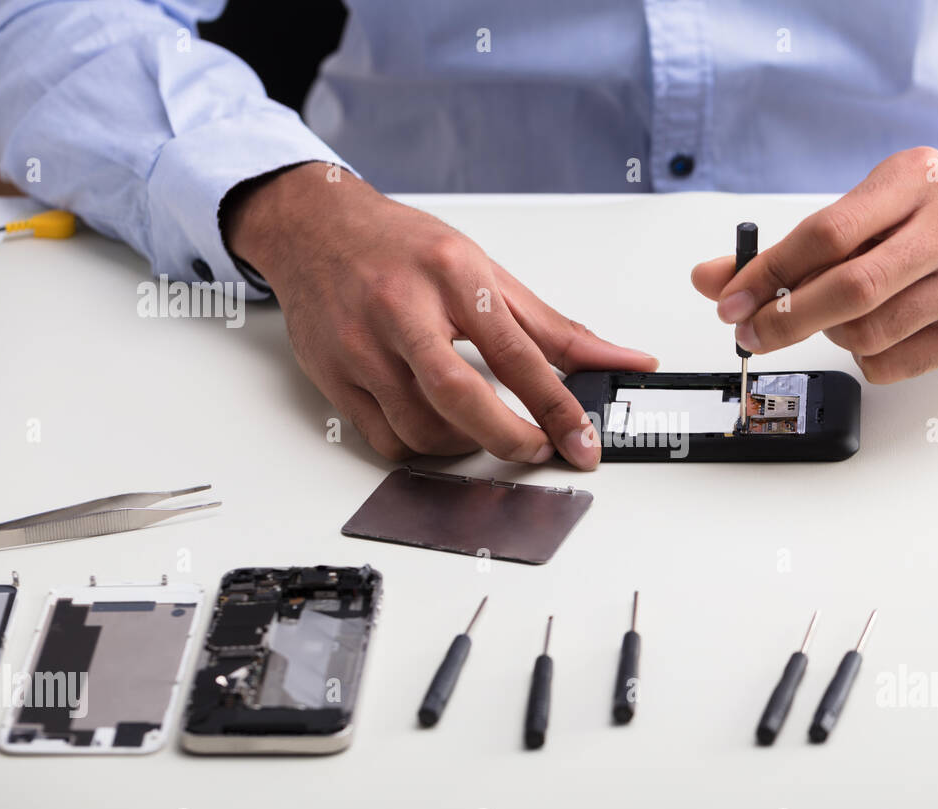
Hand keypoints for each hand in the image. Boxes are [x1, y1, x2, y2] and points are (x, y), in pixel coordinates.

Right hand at [223, 163, 656, 467]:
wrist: (316, 229)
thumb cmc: (403, 248)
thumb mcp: (486, 270)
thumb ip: (553, 326)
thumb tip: (620, 361)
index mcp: (452, 274)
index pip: (516, 354)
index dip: (557, 408)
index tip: (582, 443)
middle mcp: (401, 309)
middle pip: (460, 397)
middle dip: (510, 439)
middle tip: (538, 449)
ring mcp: (360, 346)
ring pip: (422, 429)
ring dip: (467, 445)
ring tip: (487, 427)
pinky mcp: (333, 376)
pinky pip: (387, 440)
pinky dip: (424, 447)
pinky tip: (441, 426)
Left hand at [691, 148, 937, 381]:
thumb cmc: (924, 215)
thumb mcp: (861, 207)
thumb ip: (788, 246)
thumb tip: (711, 280)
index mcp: (916, 177)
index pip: (826, 233)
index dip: (769, 273)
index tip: (730, 301)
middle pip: (851, 289)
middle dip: (786, 319)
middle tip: (752, 332)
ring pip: (868, 333)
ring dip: (830, 335)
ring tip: (833, 317)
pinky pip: (891, 364)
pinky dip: (862, 357)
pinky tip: (872, 332)